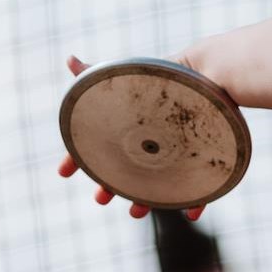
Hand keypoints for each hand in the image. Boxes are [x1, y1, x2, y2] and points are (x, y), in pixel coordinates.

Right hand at [56, 55, 204, 220]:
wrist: (208, 71)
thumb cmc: (163, 77)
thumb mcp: (124, 77)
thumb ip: (94, 72)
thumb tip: (68, 59)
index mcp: (128, 127)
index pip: (96, 145)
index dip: (77, 159)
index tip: (63, 173)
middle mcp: (150, 143)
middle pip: (125, 171)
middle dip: (109, 187)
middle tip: (100, 199)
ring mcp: (177, 153)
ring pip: (159, 184)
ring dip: (146, 200)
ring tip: (136, 213)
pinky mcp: (206, 159)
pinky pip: (203, 186)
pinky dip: (198, 201)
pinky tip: (192, 212)